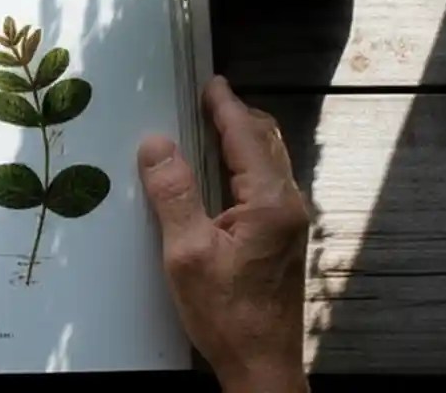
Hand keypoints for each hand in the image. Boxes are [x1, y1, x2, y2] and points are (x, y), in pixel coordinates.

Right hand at [138, 75, 309, 392]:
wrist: (261, 365)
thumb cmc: (226, 315)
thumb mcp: (186, 253)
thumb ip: (173, 194)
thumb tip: (157, 144)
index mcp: (269, 202)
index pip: (246, 136)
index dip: (225, 106)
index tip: (210, 82)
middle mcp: (288, 206)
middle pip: (266, 143)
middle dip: (237, 116)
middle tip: (205, 99)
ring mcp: (289, 224)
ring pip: (268, 164)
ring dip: (241, 139)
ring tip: (209, 126)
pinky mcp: (281, 240)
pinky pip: (264, 185)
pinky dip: (243, 164)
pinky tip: (219, 172)